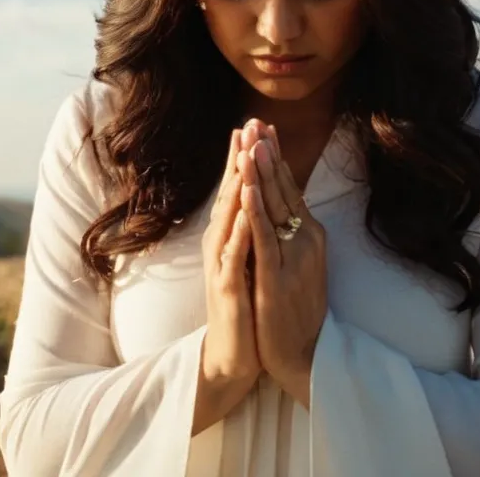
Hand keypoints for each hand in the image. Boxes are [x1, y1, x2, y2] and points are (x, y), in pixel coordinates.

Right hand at [199, 128, 260, 386]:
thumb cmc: (245, 308)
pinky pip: (234, 254)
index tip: (254, 125)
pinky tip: (247, 212)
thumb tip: (258, 202)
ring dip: (237, 186)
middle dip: (240, 159)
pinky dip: (240, 231)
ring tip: (245, 155)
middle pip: (231, 195)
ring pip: (228, 218)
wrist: (233, 354)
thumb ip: (251, 231)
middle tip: (247, 125)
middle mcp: (221, 244)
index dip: (244, 157)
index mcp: (229, 237)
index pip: (238, 190)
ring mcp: (222, 264)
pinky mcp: (227, 287)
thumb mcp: (249, 262)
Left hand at [238, 120, 326, 408]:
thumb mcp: (298, 261)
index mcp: (309, 235)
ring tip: (251, 146)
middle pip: (283, 191)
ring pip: (274, 209)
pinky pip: (263, 241)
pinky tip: (246, 192)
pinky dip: (254, 214)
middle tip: (256, 122)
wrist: (302, 354)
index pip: (290, 188)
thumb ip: (291, 231)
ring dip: (261, 176)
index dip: (275, 157)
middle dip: (267, 155)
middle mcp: (305, 241)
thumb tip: (283, 200)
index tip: (264, 128)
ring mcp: (292, 259)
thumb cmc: (296, 308)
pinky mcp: (275, 279)